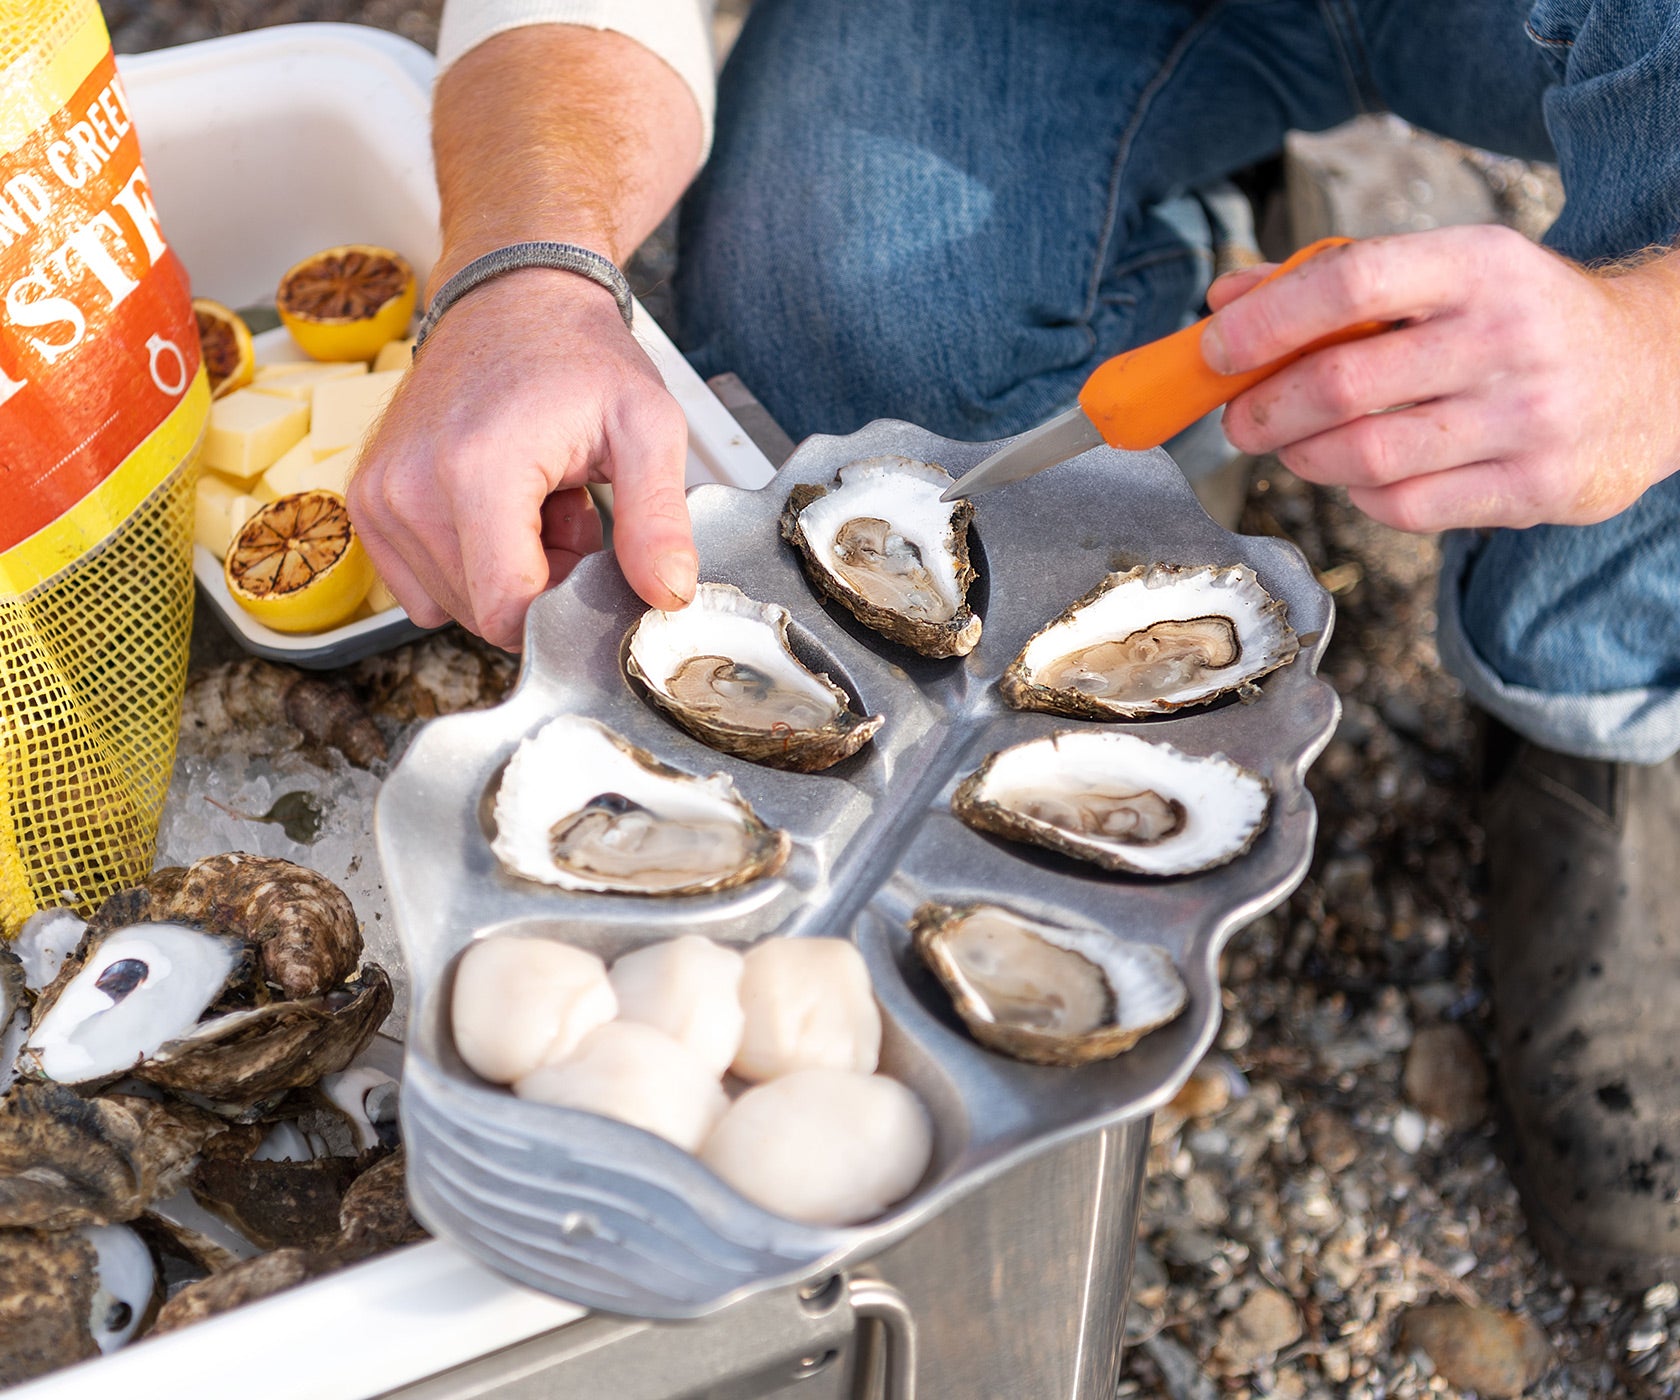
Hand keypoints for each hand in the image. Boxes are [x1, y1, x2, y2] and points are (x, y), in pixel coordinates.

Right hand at [348, 272, 696, 649]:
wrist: (512, 296)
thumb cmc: (578, 354)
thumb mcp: (647, 426)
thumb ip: (659, 518)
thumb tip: (669, 593)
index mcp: (478, 468)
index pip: (506, 609)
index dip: (560, 610)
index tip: (590, 562)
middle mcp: (412, 486)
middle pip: (483, 613)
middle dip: (538, 585)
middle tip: (566, 513)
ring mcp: (380, 495)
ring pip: (453, 604)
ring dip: (504, 572)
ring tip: (534, 502)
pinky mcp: (368, 501)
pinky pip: (421, 588)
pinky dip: (465, 564)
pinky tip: (497, 507)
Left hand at [1202, 226, 1679, 532]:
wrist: (1656, 370)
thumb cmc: (1517, 318)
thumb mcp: (1446, 272)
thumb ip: (1333, 281)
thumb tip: (1226, 297)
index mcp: (1478, 265)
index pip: (1349, 286)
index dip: (1265, 323)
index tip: (1215, 351)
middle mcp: (1508, 337)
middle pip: (1340, 385)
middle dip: (1264, 410)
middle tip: (1239, 419)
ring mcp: (1528, 418)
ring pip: (1365, 457)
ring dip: (1303, 457)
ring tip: (1291, 446)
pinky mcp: (1538, 487)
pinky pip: (1406, 507)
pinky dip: (1360, 496)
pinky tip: (1360, 475)